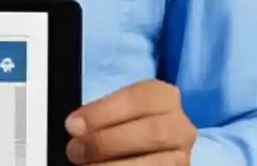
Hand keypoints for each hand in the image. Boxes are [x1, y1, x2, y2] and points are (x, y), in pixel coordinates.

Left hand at [64, 80, 196, 164]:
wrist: (143, 149)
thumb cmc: (123, 125)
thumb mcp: (116, 112)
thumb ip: (101, 116)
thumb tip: (76, 126)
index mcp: (164, 97)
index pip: (138, 99)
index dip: (104, 112)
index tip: (73, 125)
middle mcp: (181, 126)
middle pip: (152, 132)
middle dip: (108, 142)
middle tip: (75, 150)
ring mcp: (183, 155)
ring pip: (156, 163)